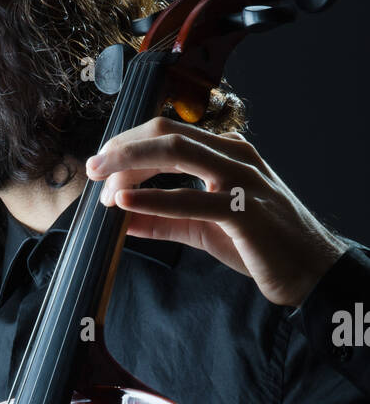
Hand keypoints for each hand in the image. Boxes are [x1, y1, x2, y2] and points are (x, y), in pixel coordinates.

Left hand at [85, 117, 349, 306]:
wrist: (310, 270)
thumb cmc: (262, 245)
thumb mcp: (205, 228)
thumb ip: (164, 220)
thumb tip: (122, 220)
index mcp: (227, 152)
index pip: (168, 132)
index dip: (128, 145)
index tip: (100, 167)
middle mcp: (234, 156)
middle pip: (167, 133)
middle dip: (122, 147)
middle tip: (92, 170)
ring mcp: (241, 180)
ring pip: (178, 153)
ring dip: (131, 166)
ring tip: (102, 187)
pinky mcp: (244, 212)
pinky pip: (192, 199)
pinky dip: (153, 199)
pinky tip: (126, 204)